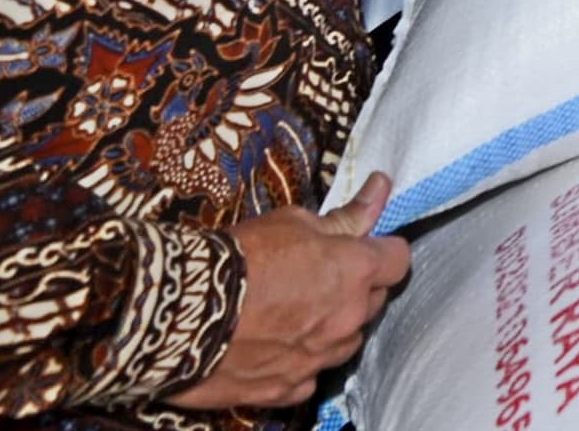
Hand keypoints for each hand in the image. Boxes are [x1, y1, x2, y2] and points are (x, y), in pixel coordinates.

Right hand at [167, 174, 409, 408]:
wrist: (180, 312)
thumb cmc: (239, 257)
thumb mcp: (293, 222)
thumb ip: (345, 217)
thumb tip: (382, 188)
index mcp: (355, 273)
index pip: (398, 260)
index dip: (382, 252)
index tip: (362, 248)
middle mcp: (347, 320)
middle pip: (373, 302)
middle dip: (356, 289)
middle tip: (317, 278)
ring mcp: (319, 360)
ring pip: (344, 342)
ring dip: (331, 328)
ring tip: (291, 314)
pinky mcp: (286, 390)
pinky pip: (308, 377)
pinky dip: (298, 363)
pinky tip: (274, 349)